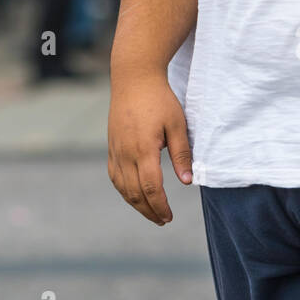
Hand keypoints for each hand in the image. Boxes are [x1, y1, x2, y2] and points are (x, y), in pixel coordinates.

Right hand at [108, 72, 192, 224]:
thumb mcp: (177, 125)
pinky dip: (124, 190)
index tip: (169, 217)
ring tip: (151, 213)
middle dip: (149, 210)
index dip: (160, 205)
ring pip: (122, 187)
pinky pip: (114, 175)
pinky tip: (134, 195)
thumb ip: (182, 154)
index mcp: (143, 149)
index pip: (150, 187)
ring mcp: (115, 150)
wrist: (134, 79)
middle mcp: (125, 153)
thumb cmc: (159, 100)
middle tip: (163, 220)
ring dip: (136, 204)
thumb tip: (187, 181)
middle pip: (134, 193)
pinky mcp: (111, 146)